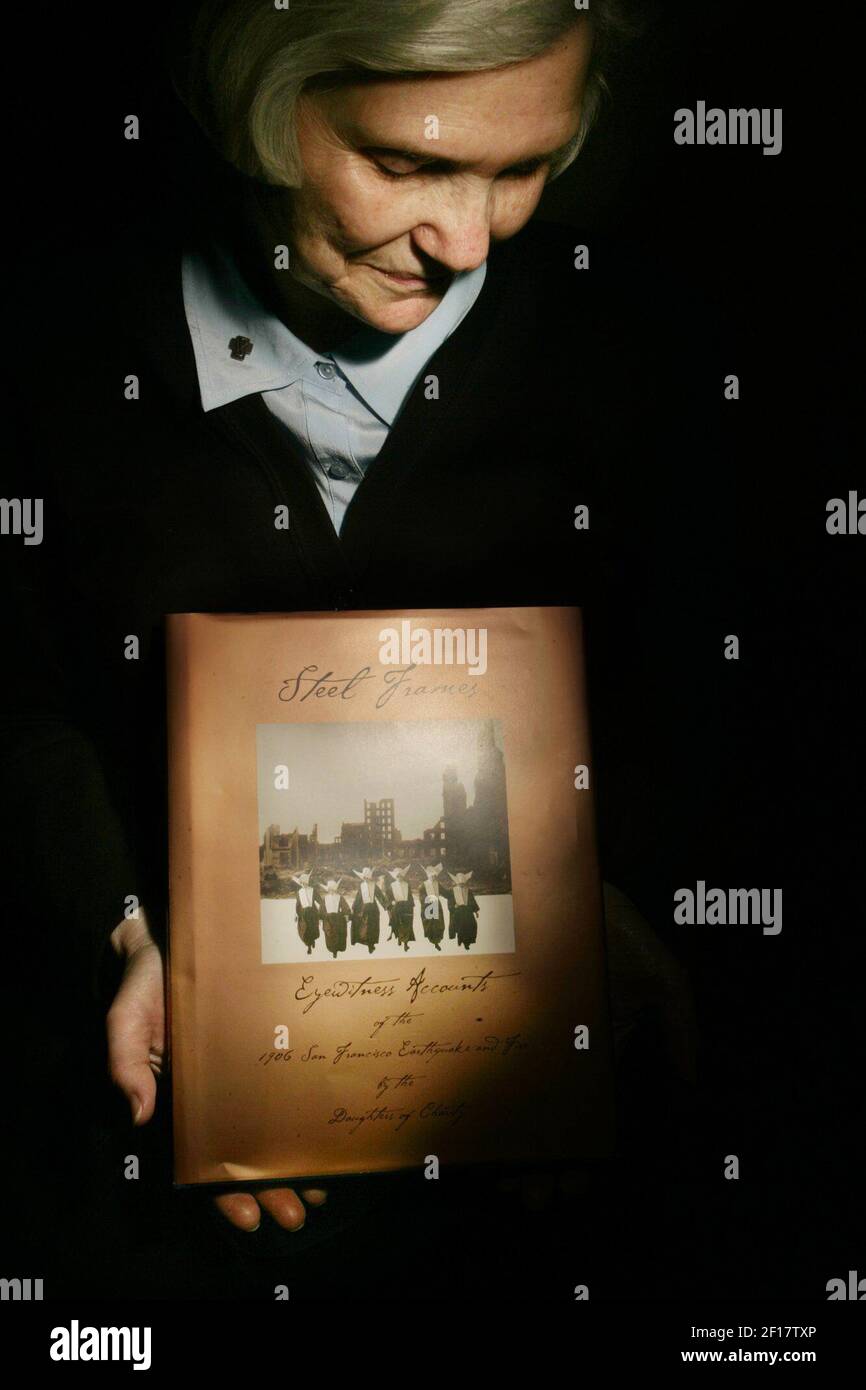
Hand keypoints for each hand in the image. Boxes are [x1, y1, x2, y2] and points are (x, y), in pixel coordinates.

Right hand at [106, 909, 327, 1231]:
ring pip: (271, 1128)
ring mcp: (244, 1073)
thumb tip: (138, 1115)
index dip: (222, 1193)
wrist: (171, 938)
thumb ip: (125, 1063)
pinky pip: (288, 1085)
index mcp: (182, 1101)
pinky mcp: (268, 1044)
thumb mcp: (126, 1021)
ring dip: (294, 1164)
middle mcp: (217, 1095)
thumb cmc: (145, 984)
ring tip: (319, 1192)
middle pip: (245, 1155)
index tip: (247, 1217)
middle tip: (295, 1215)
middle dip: (270, 1190)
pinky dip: (306, 1114)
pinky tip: (328, 1137)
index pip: (202, 1160)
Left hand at [496, 881, 696, 1208]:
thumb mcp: (659, 975)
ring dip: (507, 1150)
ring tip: (504, 1182)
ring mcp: (513, 1041)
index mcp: (593, 1051)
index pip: (587, 1115)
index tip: (573, 1183)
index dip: (581, 1154)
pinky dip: (471, 1110)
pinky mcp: (481, 1024)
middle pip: (544, 1122)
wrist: (553, 879)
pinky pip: (471, 1071)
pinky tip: (467, 1142)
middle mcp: (551, 1054)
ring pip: (506, 1106)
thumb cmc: (609, 927)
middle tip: (534, 1195)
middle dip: (541, 1166)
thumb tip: (689, 1081)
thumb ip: (679, 1021)